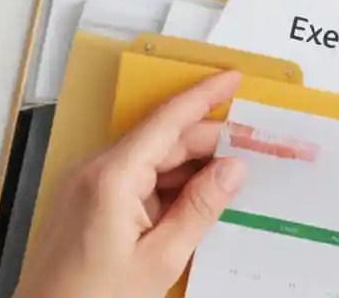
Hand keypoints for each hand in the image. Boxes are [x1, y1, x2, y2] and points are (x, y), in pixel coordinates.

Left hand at [15, 71, 247, 297]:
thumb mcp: (161, 259)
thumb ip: (200, 208)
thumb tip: (232, 169)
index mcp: (112, 177)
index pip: (168, 121)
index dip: (205, 96)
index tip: (232, 79)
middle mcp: (94, 171)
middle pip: (163, 141)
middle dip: (209, 142)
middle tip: (252, 149)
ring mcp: (87, 186)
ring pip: (151, 161)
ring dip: (190, 168)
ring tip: (230, 182)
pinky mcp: (86, 203)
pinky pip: (135, 181)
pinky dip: (168, 187)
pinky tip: (194, 203)